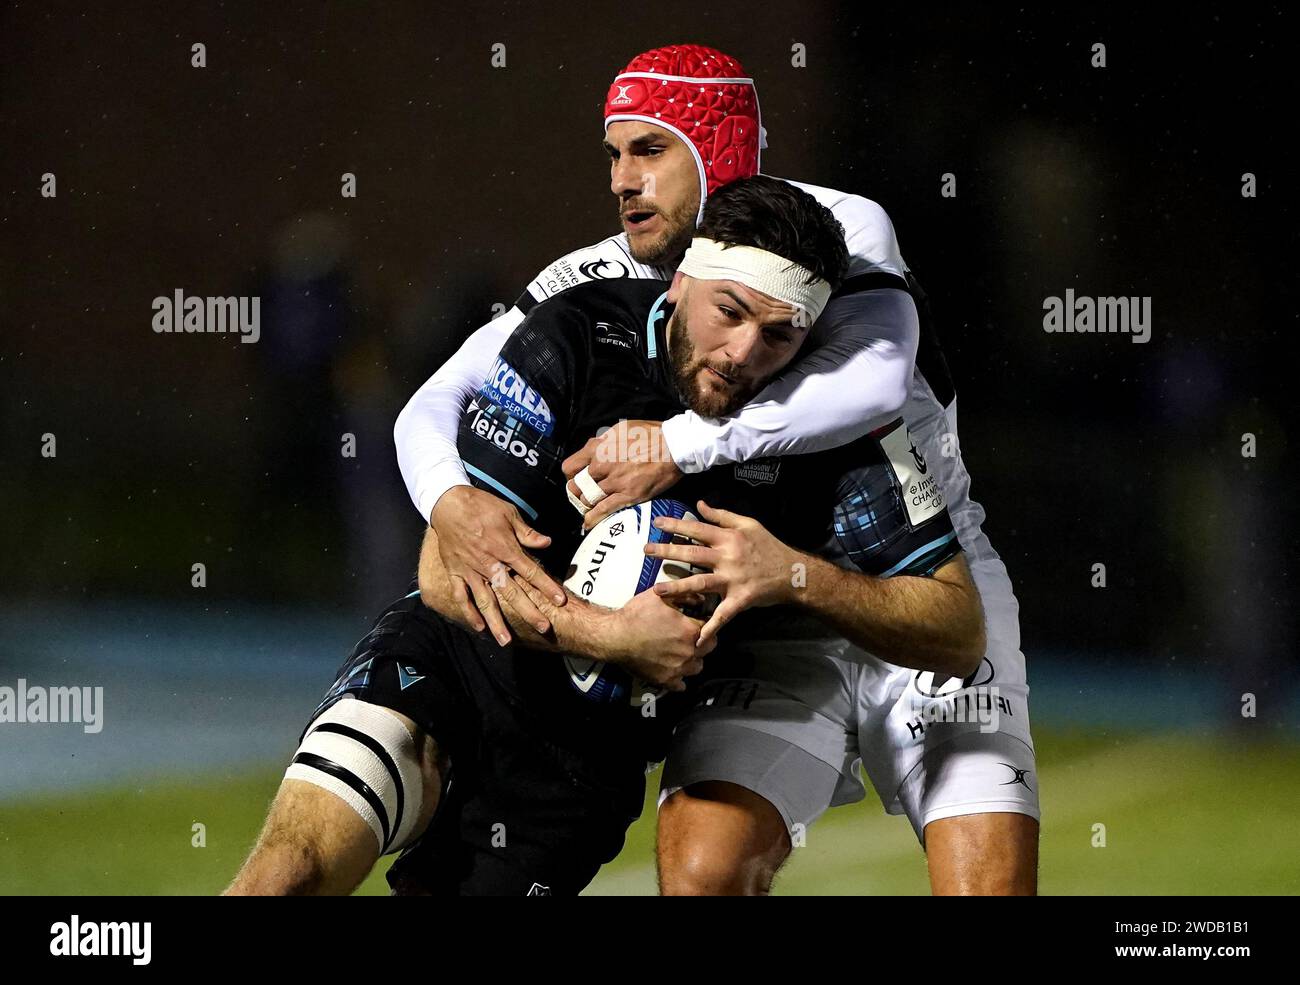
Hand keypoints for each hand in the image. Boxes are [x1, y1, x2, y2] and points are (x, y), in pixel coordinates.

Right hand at [429, 485, 566, 644]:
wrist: (448, 503)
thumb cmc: (481, 506)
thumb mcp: (509, 513)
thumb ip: (527, 533)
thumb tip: (547, 543)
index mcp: (505, 549)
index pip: (531, 572)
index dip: (547, 587)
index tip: (560, 601)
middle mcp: (489, 564)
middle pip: (513, 592)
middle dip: (529, 611)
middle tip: (543, 628)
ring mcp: (471, 570)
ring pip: (486, 601)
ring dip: (497, 622)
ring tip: (506, 641)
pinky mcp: (455, 572)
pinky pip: (462, 596)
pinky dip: (469, 612)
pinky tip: (478, 627)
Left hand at [561, 420, 681, 529]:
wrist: (674, 446)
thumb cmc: (650, 434)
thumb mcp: (620, 429)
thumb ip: (602, 441)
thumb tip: (592, 449)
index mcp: (598, 448)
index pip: (569, 467)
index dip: (570, 475)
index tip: (575, 479)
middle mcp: (603, 466)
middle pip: (576, 487)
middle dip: (576, 492)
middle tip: (582, 495)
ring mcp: (615, 482)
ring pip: (588, 499)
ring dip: (586, 505)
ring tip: (587, 507)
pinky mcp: (629, 495)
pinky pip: (605, 510)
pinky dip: (593, 518)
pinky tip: (588, 523)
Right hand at [602, 590, 716, 690]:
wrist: (615, 636)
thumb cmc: (635, 616)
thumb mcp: (660, 596)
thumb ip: (684, 596)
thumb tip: (700, 598)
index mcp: (690, 631)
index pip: (710, 628)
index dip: (703, 624)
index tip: (697, 623)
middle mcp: (688, 652)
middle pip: (708, 648)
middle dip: (702, 641)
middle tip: (690, 636)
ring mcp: (678, 668)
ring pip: (697, 667)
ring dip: (693, 660)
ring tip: (682, 653)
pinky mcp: (666, 680)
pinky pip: (681, 685)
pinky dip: (679, 679)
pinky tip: (674, 670)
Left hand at [644, 500, 797, 644]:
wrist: (792, 572)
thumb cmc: (768, 547)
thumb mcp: (748, 524)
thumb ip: (722, 515)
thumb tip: (699, 504)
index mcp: (728, 538)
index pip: (697, 529)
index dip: (676, 525)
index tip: (657, 524)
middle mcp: (727, 557)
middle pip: (692, 554)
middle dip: (667, 551)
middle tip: (646, 551)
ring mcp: (732, 580)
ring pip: (700, 583)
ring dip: (678, 587)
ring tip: (657, 590)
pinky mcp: (739, 599)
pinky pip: (722, 615)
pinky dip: (711, 627)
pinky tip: (698, 638)